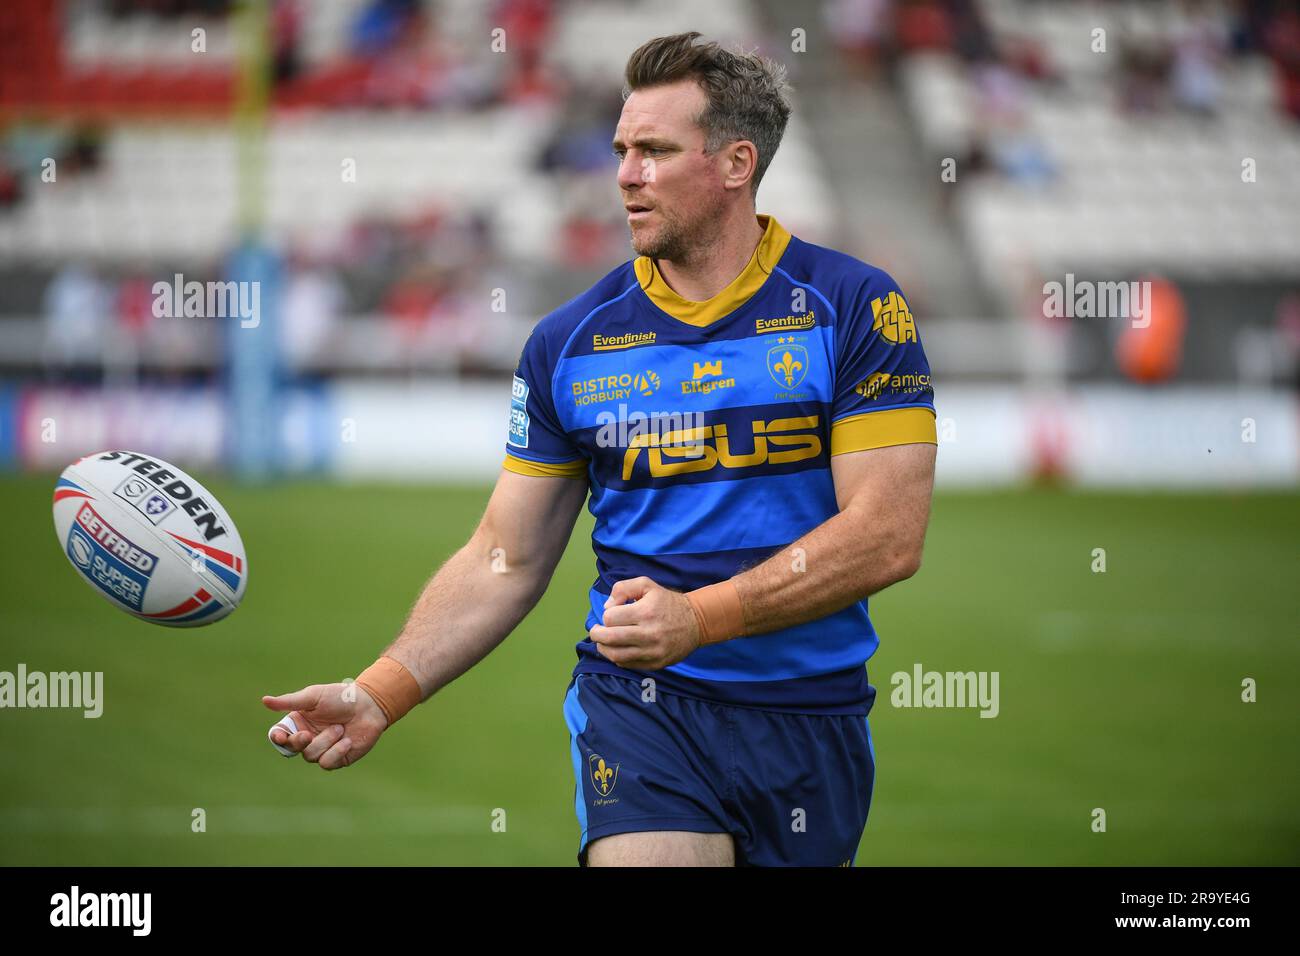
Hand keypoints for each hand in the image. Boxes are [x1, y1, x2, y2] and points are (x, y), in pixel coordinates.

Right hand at [262, 682, 388, 770]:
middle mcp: (307, 738)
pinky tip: (348, 740)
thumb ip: (290, 702)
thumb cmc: (341, 698)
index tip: (282, 736)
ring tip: (340, 728)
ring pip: (310, 756)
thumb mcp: (314, 696)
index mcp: (299, 722)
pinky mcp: (336, 759)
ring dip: (325, 741)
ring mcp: (322, 749)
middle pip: (291, 749)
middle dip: (299, 742)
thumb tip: (264, 701)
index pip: (279, 735)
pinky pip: (327, 763)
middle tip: (308, 734)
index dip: (278, 738)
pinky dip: (337, 751)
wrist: (370, 706)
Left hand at [588, 576, 701, 669]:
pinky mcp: (656, 664)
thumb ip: (623, 588)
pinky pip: (628, 665)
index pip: (610, 618)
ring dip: (603, 649)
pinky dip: (617, 658)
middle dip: (596, 634)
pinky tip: (618, 650)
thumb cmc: (667, 602)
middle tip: (596, 631)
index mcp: (646, 612)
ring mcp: (653, 651)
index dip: (607, 615)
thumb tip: (607, 606)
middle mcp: (649, 634)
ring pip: (616, 656)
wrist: (696, 622)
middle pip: (609, 639)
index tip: (613, 613)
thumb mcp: (647, 585)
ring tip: (603, 643)